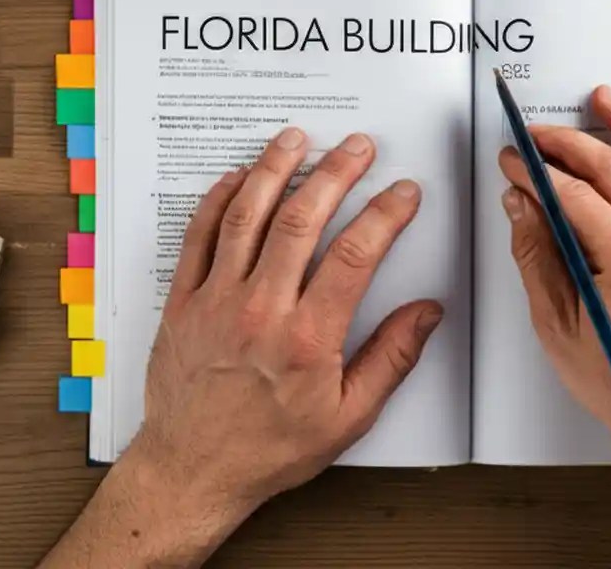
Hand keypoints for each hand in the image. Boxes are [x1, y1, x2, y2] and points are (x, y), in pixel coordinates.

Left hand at [137, 128, 442, 507]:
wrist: (193, 470)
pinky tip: (238, 178)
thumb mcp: (348, 417)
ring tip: (296, 139)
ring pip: (247, 216)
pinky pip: (198, 236)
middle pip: (302, 220)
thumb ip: (392, 358)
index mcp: (307, 338)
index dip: (385, 214)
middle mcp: (260, 310)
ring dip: (275, 170)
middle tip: (357, 146)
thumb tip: (426, 314)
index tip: (403, 193)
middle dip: (335, 173)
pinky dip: (218, 200)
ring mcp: (216, 301)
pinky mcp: (183, 302)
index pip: (356, 255)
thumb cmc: (269, 449)